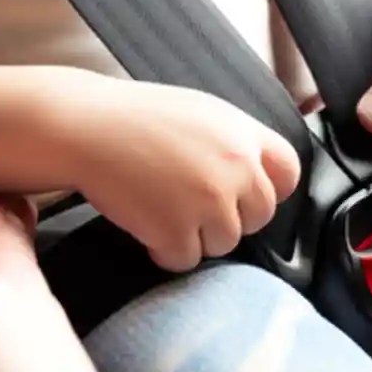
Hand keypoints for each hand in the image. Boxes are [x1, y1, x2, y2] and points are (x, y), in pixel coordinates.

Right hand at [74, 80, 301, 271]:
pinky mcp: (177, 230)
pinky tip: (145, 222)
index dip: (269, 189)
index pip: (288, 172)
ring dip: (195, 235)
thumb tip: (255, 176)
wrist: (83, 126)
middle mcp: (235, 167)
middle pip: (258, 217)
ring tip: (161, 207)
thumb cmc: (134, 118)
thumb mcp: (200, 112)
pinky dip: (164, 249)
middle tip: (190, 204)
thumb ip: (234, 142)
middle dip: (228, 217)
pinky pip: (186, 260)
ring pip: (224, 242)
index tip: (245, 195)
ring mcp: (208, 201)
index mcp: (242, 134)